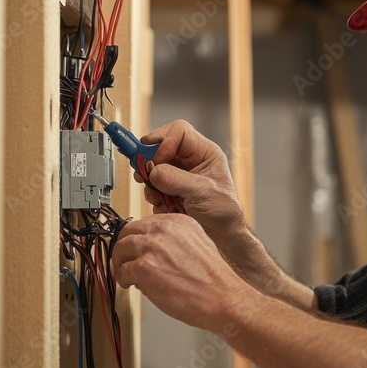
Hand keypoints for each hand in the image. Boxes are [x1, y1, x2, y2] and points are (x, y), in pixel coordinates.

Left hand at [112, 214, 250, 330]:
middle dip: (124, 248)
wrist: (221, 297)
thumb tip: (152, 249)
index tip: (134, 247)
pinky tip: (132, 285)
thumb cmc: (212, 278)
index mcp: (178, 221)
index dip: (137, 237)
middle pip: (127, 231)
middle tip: (125, 260)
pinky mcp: (143, 267)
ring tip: (127, 275)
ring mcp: (152, 247)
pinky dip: (123, 280)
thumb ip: (173, 241)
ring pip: (120, 249)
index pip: (145, 222)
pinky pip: (122, 271)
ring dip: (120, 263)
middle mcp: (163, 229)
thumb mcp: (196, 244)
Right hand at [136, 120, 246, 242]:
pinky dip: (152, 195)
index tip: (156, 159)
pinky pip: (152, 185)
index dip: (164, 141)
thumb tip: (154, 171)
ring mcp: (178, 174)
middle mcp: (190, 160)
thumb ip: (176, 179)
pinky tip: (162, 205)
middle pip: (161, 146)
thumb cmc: (224, 211)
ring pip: (153, 166)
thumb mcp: (202, 192)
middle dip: (149, 160)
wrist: (221, 235)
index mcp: (204, 153)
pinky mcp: (169, 188)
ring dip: (150, 181)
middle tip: (142, 173)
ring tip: (157, 195)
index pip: (179, 131)